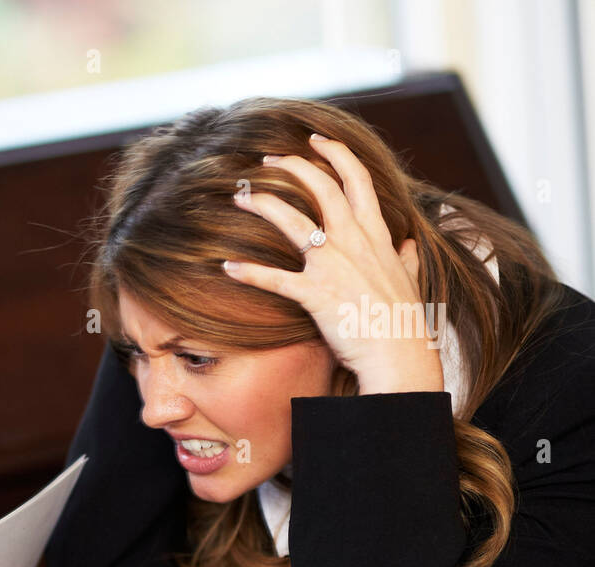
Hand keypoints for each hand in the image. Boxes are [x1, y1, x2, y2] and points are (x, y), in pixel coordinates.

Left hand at [223, 133, 443, 395]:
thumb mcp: (410, 280)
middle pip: (320, 187)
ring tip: (240, 196)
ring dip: (263, 204)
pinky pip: (275, 279)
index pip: (357, 179)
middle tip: (266, 159)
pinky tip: (228, 267)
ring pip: (293, 221)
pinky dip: (249, 272)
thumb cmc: (402, 320)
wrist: (400, 354)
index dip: (335, 154)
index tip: (316, 140)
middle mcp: (354, 241)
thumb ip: (407, 258)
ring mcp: (333, 265)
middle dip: (292, 166)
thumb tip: (410, 244)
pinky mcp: (315, 293)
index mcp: (375, 234)